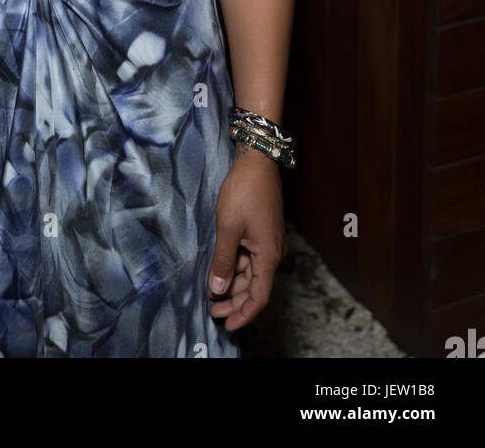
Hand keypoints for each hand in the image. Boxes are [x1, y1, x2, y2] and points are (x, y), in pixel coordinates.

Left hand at [207, 146, 286, 330]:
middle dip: (234, 302)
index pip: (259, 297)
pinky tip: (220, 271)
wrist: (257, 161)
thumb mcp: (228, 228)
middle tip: (212, 312)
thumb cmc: (244, 192)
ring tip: (212, 295)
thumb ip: (223, 260)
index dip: (244, 314)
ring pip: (251, 273)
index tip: (228, 325)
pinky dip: (235, 268)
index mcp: (268, 256)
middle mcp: (272, 253)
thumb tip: (218, 288)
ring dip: (233, 285)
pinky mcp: (261, 232)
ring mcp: (267, 242)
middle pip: (255, 288)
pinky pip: (249, 258)